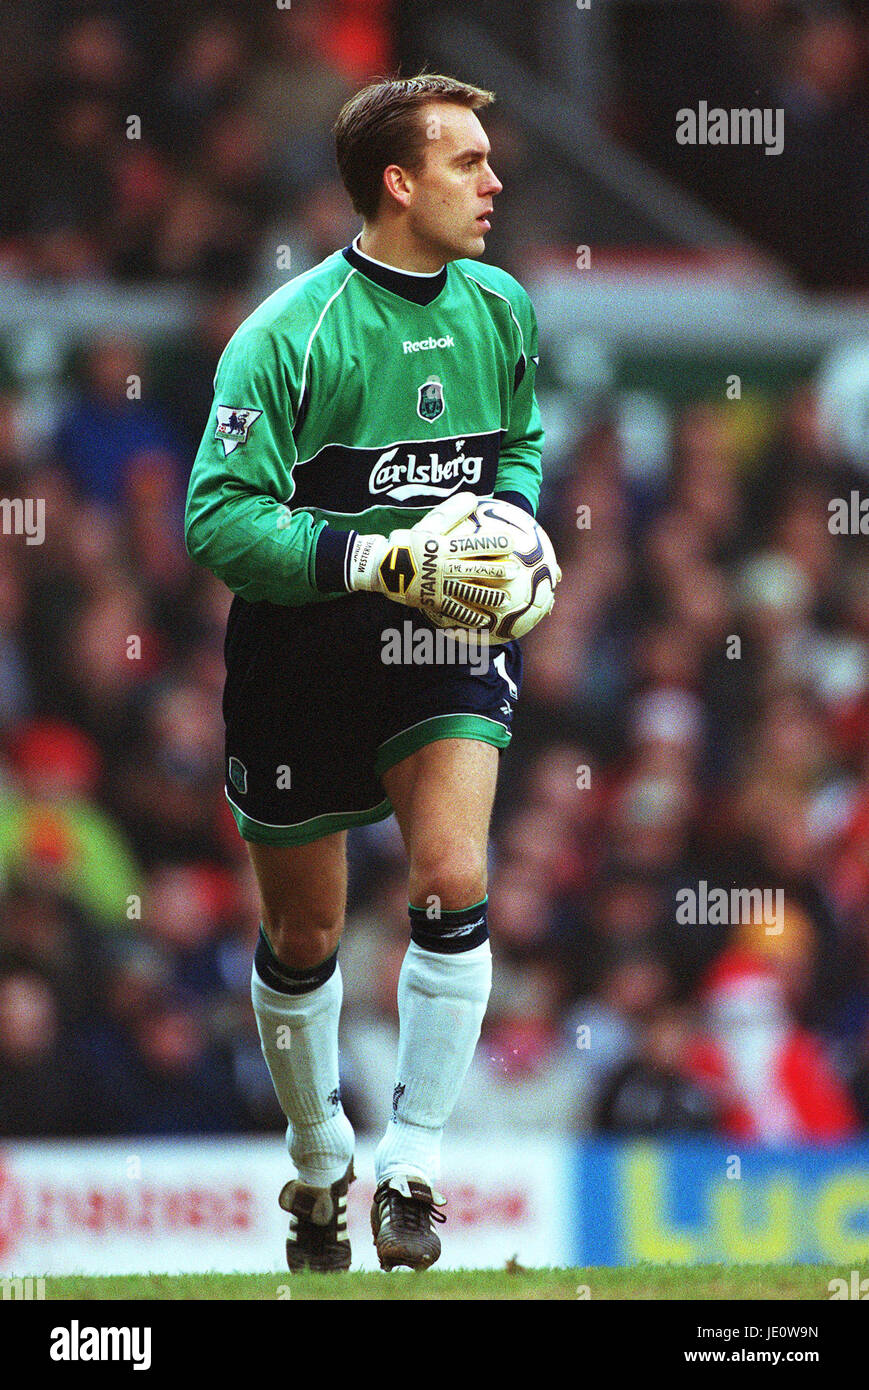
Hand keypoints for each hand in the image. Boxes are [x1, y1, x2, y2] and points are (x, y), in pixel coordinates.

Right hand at [347, 492, 518, 621]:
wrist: (380, 568)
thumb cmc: (408, 542)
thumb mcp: (427, 524)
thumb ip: (451, 512)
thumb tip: (474, 497)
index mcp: (443, 547)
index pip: (472, 544)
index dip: (492, 542)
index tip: (512, 541)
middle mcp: (443, 567)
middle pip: (474, 569)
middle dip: (496, 571)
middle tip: (516, 572)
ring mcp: (438, 587)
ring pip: (467, 593)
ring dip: (488, 597)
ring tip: (506, 601)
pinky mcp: (433, 602)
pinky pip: (455, 611)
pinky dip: (470, 617)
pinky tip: (485, 622)